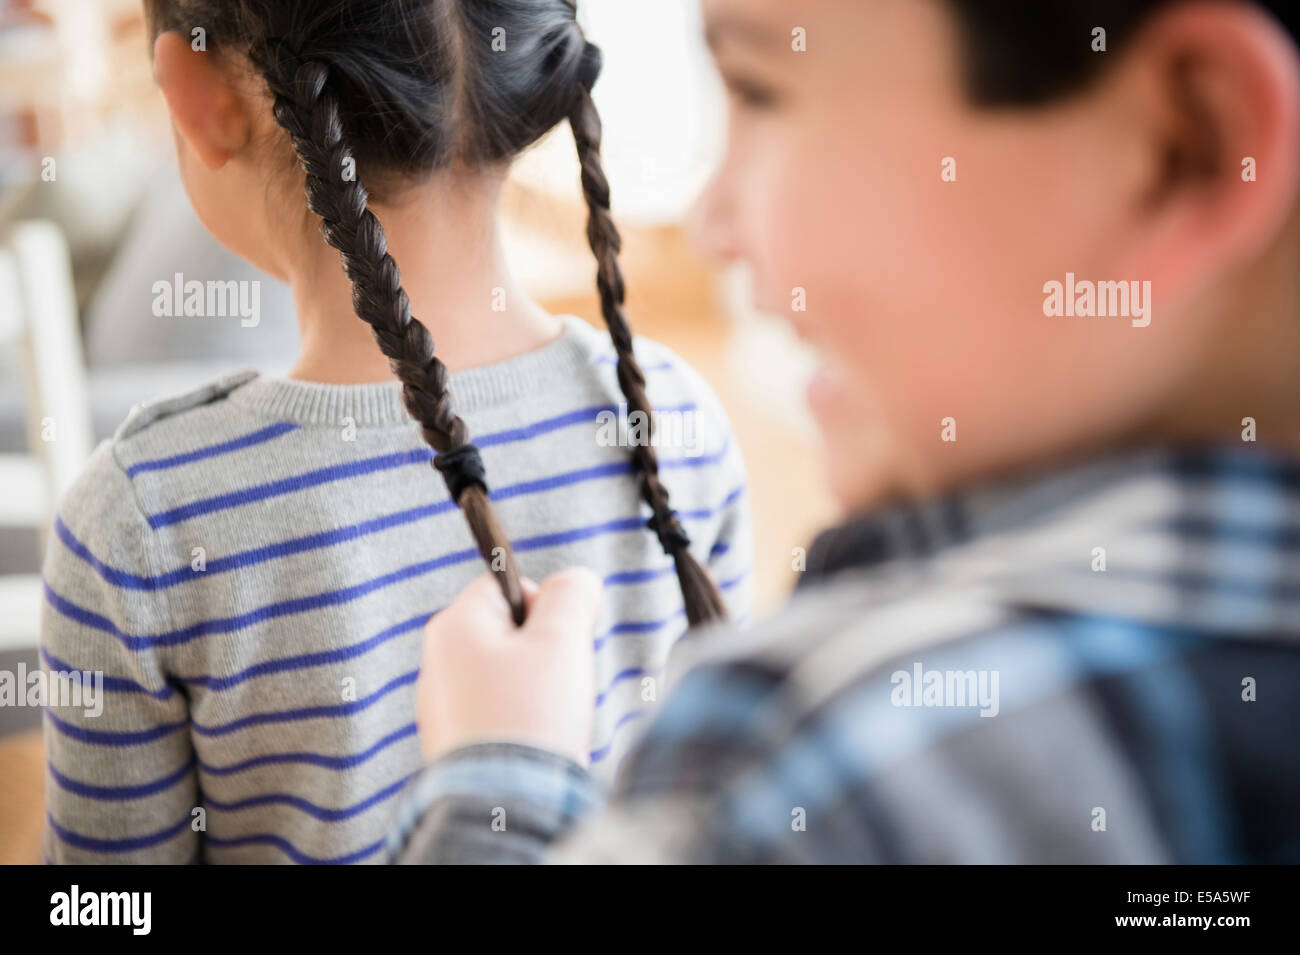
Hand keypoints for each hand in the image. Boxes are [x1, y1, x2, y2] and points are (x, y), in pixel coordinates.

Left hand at [415, 568, 602, 766]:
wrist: (504, 802)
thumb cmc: (531, 713)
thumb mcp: (562, 639)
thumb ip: (572, 594)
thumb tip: (577, 579)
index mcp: (454, 625)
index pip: (506, 585)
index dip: (545, 606)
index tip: (561, 639)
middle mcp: (436, 661)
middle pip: (507, 632)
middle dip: (544, 652)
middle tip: (558, 681)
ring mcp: (440, 706)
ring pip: (506, 676)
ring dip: (537, 690)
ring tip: (546, 718)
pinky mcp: (452, 744)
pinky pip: (497, 715)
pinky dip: (521, 723)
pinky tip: (532, 743)